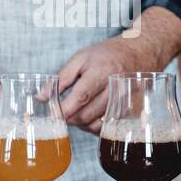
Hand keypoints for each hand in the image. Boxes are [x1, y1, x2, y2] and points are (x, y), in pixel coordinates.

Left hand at [57, 6, 180, 134]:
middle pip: (87, 115)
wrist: (139, 52)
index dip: (65, 110)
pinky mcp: (130, 111)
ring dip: (82, 124)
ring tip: (77, 113)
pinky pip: (108, 127)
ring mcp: (125, 102)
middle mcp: (115, 89)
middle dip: (70, 118)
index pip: (80, 97)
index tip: (53, 116)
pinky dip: (95, 127)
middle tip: (64, 112)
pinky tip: (91, 117)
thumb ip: (61, 79)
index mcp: (100, 73)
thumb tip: (41, 98)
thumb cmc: (107, 54)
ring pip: (97, 125)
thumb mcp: (80, 58)